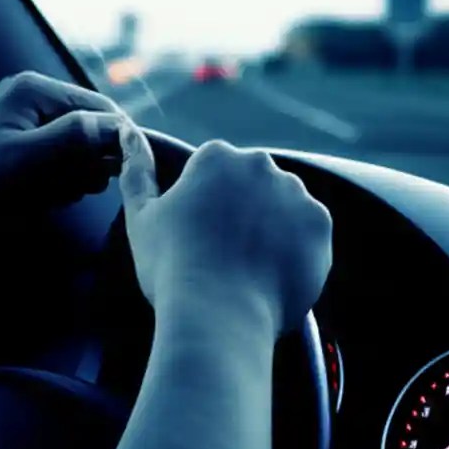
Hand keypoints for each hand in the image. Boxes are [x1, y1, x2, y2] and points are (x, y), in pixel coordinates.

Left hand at [0, 71, 126, 211]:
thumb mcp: (26, 157)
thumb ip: (74, 137)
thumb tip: (120, 126)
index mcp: (35, 90)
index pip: (101, 107)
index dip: (118, 140)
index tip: (127, 174)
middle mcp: (33, 101)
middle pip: (90, 133)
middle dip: (82, 167)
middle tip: (57, 188)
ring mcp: (25, 126)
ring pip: (73, 156)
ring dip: (64, 182)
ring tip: (35, 196)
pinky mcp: (18, 150)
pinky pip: (53, 169)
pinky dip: (48, 188)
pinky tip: (27, 201)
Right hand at [118, 129, 332, 338]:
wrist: (219, 316)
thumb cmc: (172, 267)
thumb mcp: (141, 217)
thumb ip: (137, 169)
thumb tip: (128, 131)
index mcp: (217, 157)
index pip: (213, 171)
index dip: (203, 205)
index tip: (197, 234)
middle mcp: (261, 165)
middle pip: (251, 184)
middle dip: (240, 210)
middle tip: (222, 253)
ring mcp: (295, 194)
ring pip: (282, 206)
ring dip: (270, 227)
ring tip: (247, 268)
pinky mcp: (320, 226)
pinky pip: (308, 232)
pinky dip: (294, 249)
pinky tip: (270, 274)